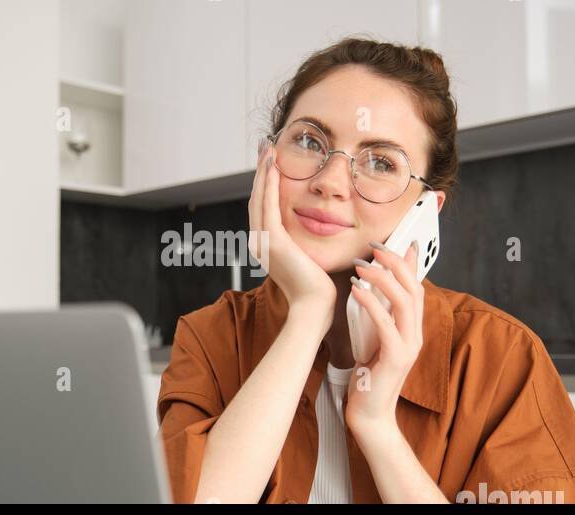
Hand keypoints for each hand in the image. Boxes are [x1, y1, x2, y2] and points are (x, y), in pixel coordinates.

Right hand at [248, 143, 334, 324]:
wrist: (314, 307)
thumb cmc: (318, 290)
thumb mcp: (308, 260)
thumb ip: (305, 245)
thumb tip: (318, 230)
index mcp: (267, 247)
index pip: (263, 208)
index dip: (263, 184)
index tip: (269, 163)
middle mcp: (259, 242)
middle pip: (256, 198)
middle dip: (259, 172)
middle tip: (264, 147)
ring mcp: (263, 241)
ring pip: (258, 198)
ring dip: (262, 172)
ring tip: (267, 150)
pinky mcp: (273, 240)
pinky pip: (268, 205)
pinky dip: (268, 185)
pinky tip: (273, 167)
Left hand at [344, 241, 425, 429]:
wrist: (369, 416)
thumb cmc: (366, 379)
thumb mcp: (373, 342)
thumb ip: (377, 318)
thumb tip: (372, 291)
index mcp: (412, 330)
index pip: (416, 288)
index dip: (407, 263)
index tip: (391, 243)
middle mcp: (415, 335)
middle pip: (414, 289)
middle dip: (395, 263)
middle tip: (374, 247)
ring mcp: (409, 347)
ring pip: (405, 302)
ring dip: (383, 279)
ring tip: (362, 266)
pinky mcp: (397, 358)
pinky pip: (387, 324)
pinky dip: (372, 304)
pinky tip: (357, 291)